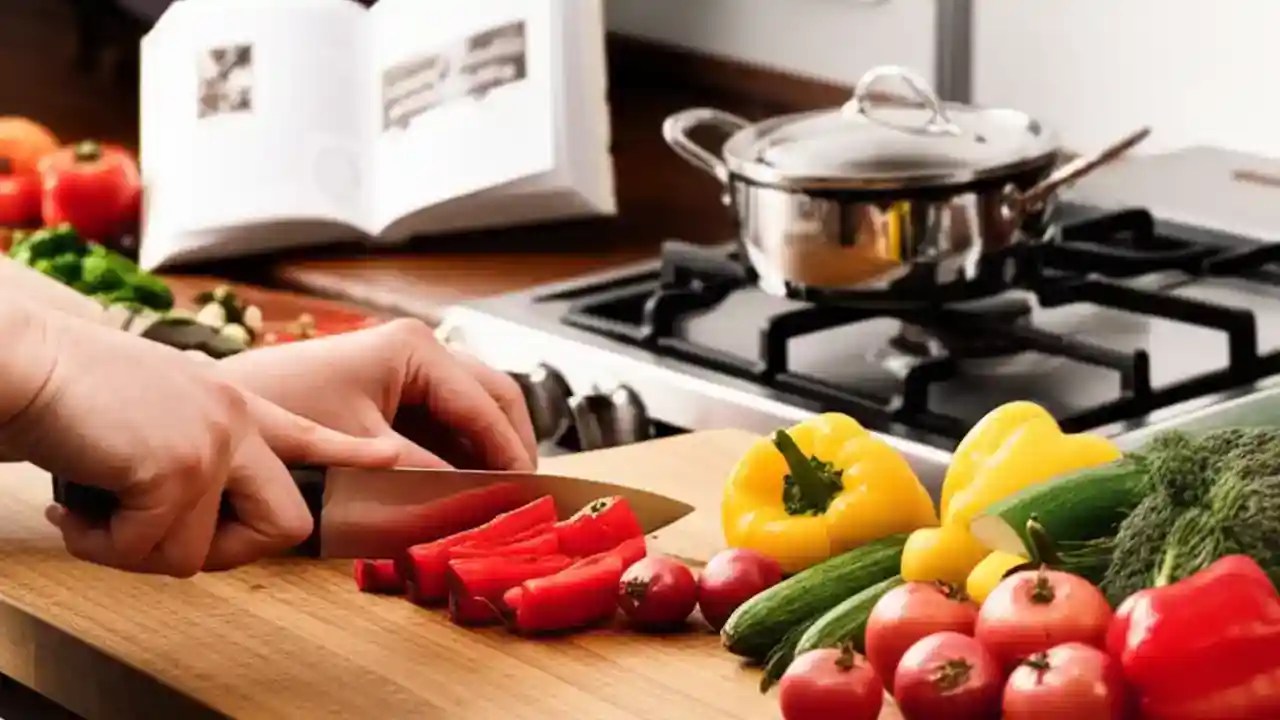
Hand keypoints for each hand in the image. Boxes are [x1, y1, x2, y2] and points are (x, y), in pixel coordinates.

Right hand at [0, 301, 399, 576]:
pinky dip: (101, 546)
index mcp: (233, 405)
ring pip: (200, 555)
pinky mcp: (180, 466)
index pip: (309, 434)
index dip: (349, 454)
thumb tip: (187, 511)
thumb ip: (191, 454)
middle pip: (283, 527)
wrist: (19, 363)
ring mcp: (215, 441)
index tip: (385, 458)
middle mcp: (238, 421)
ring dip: (135, 549)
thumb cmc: (68, 395)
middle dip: (223, 554)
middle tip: (156, 539)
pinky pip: (151, 550)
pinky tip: (72, 507)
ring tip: (92, 509)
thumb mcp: (152, 413)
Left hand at [216, 318, 536, 470]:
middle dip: (511, 446)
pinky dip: (461, 449)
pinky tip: (464, 485)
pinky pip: (446, 417)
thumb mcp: (363, 456)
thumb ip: (427, 476)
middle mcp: (418, 348)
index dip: (511, 454)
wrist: (225, 414)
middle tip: (523, 496)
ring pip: (474, 406)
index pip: (488, 405)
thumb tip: (478, 500)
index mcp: (416, 349)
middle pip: (493, 396)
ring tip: (498, 495)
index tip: (527, 496)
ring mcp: (406, 366)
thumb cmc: (284, 420)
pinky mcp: (392, 389)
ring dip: (488, 448)